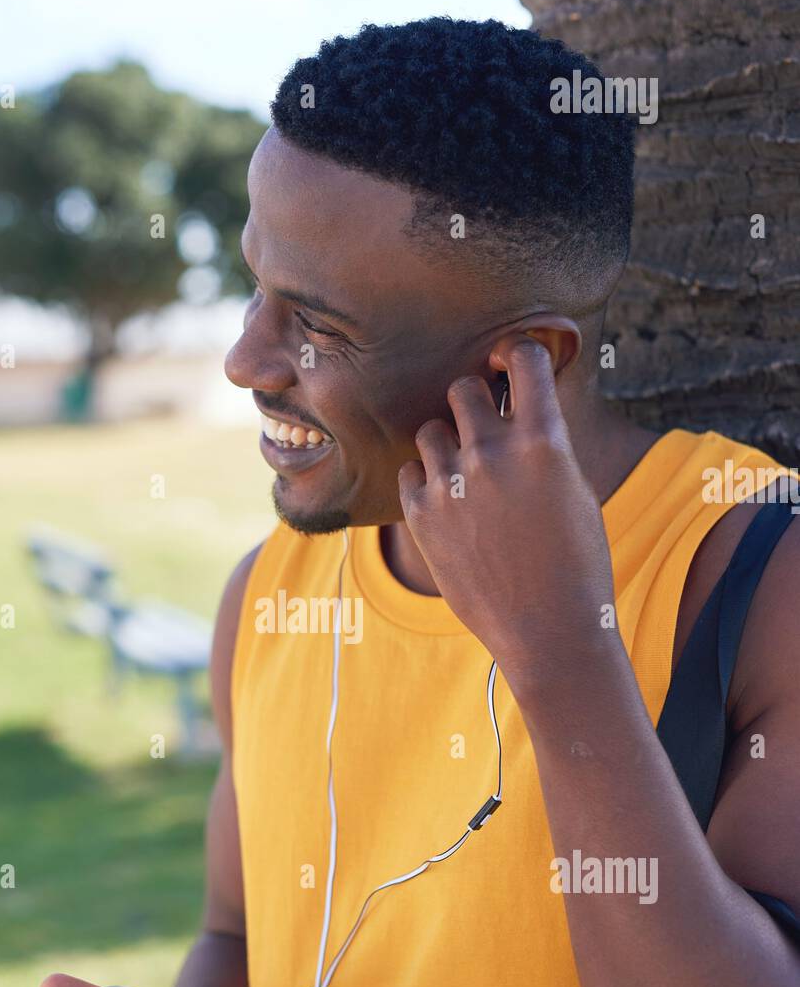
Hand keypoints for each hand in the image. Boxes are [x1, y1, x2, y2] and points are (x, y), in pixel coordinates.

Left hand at [398, 335, 617, 693]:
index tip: (509, 365)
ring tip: (466, 476)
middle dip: (474, 403)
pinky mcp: (422, 515)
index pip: (522, 359)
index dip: (514, 355)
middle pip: (464, 389)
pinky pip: (410, 472)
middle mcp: (493, 454)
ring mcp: (452, 484)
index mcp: (544, 441)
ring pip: (431, 431)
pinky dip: (425, 481)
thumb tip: (517, 406)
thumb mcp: (576, 492)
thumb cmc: (576, 563)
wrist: (548, 632)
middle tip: (485, 429)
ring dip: (447, 444)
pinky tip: (447, 504)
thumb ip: (543, 444)